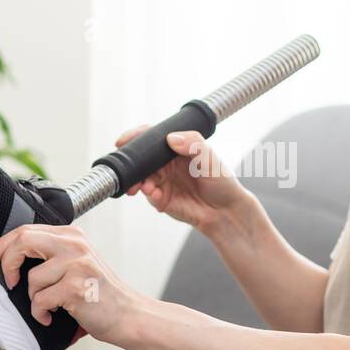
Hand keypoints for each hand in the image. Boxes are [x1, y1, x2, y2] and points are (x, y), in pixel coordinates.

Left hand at [0, 223, 144, 346]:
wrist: (128, 315)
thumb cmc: (100, 294)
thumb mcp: (77, 264)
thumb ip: (51, 255)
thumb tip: (8, 259)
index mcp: (72, 235)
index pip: (27, 230)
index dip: (1, 245)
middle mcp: (74, 245)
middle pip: (23, 241)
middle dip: (6, 262)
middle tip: (7, 282)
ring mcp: (76, 264)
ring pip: (31, 279)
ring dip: (35, 299)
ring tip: (50, 306)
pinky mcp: (76, 286)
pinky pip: (40, 301)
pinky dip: (42, 313)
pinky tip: (54, 316)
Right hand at [112, 124, 251, 230]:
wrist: (226, 211)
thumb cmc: (221, 182)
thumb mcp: (210, 158)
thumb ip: (193, 144)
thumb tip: (171, 138)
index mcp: (177, 149)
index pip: (151, 138)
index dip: (136, 138)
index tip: (124, 141)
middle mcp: (166, 165)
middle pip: (141, 159)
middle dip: (131, 164)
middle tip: (129, 170)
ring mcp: (163, 182)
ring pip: (142, 178)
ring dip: (139, 182)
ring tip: (148, 188)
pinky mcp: (163, 199)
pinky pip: (150, 196)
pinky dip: (151, 196)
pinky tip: (158, 197)